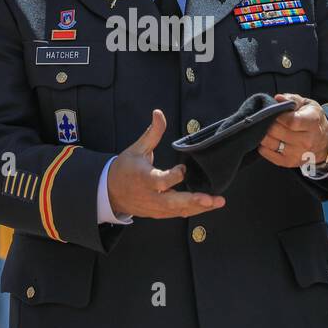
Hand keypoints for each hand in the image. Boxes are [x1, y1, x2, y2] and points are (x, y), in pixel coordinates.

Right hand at [107, 109, 225, 218]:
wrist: (109, 192)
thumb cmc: (124, 168)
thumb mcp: (137, 148)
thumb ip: (153, 133)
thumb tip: (159, 113)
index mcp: (143, 179)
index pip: (161, 181)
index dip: (175, 176)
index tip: (183, 169)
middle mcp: (150, 196)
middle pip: (173, 202)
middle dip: (194, 201)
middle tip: (212, 199)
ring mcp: (155, 208)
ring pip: (178, 211)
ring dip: (199, 207)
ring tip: (218, 202)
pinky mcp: (158, 213)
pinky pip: (177, 214)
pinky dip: (193, 210)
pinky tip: (208, 205)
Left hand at [257, 93, 327, 168]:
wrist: (324, 141)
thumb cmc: (312, 119)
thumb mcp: (307, 104)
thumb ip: (292, 99)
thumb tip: (278, 98)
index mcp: (312, 122)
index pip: (291, 121)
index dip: (278, 115)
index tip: (276, 112)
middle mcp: (306, 140)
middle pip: (276, 131)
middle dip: (269, 123)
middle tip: (268, 119)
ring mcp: (298, 153)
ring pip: (270, 142)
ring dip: (264, 134)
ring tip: (267, 129)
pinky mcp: (289, 162)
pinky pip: (268, 154)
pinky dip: (263, 146)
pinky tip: (268, 139)